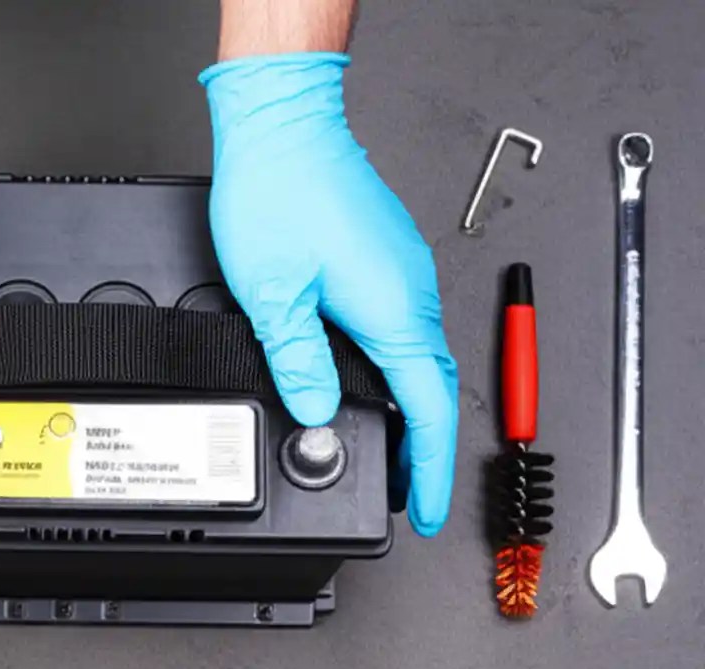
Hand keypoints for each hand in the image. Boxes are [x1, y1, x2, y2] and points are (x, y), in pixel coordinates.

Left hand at [201, 53, 457, 536]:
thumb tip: (315, 409)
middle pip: (431, 387)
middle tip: (407, 489)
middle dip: (423, 446)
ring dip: (407, 404)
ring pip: (417, 355)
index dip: (432, 469)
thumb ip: (296, 360)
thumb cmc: (278, 192)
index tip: (432, 509)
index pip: (428, 409)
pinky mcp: (386, 256)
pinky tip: (365, 377)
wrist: (283, 123)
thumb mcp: (273, 293)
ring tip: (388, 444)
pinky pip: (402, 324)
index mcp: (393, 309)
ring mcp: (402, 271)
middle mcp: (410, 291)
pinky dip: (393, 365)